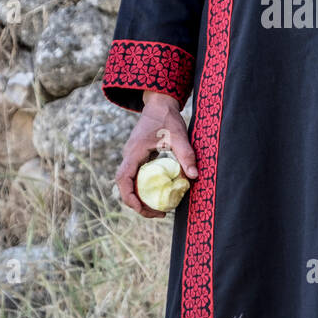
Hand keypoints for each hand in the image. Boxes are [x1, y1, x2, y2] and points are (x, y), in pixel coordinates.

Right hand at [114, 91, 198, 217]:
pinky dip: (144, 189)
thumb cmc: (167, 117)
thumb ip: (185, 154)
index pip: (124, 179)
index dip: (130, 197)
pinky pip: (136, 177)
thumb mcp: (179, 135)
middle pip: (125, 186)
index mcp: (134, 152)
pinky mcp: (138, 157)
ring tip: (159, 209)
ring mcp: (132, 157)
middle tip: (158, 214)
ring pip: (129, 183)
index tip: (143, 208)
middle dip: (137, 203)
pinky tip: (160, 194)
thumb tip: (194, 176)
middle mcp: (129, 156)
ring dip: (140, 198)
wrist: (159, 104)